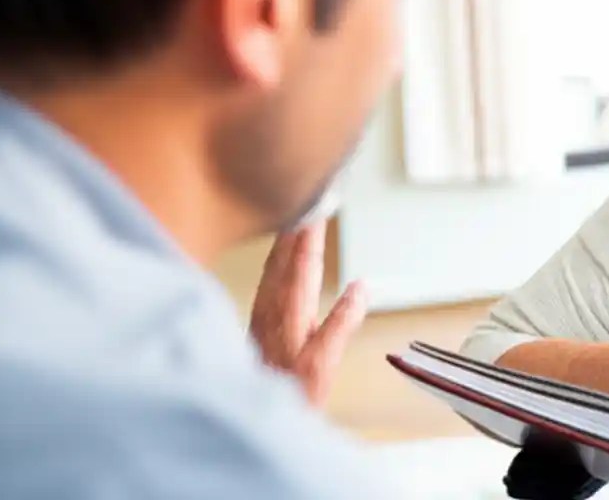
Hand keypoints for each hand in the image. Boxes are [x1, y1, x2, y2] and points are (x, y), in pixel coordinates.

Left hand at [249, 220, 367, 407]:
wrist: (248, 409)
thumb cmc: (289, 392)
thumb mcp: (324, 362)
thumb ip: (342, 323)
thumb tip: (360, 289)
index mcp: (288, 310)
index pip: (303, 260)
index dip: (312, 231)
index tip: (320, 206)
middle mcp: (270, 306)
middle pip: (284, 255)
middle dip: (297, 226)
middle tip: (308, 198)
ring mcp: (261, 312)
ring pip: (273, 264)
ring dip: (285, 239)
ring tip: (296, 220)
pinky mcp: (257, 321)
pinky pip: (268, 277)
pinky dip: (277, 259)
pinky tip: (280, 260)